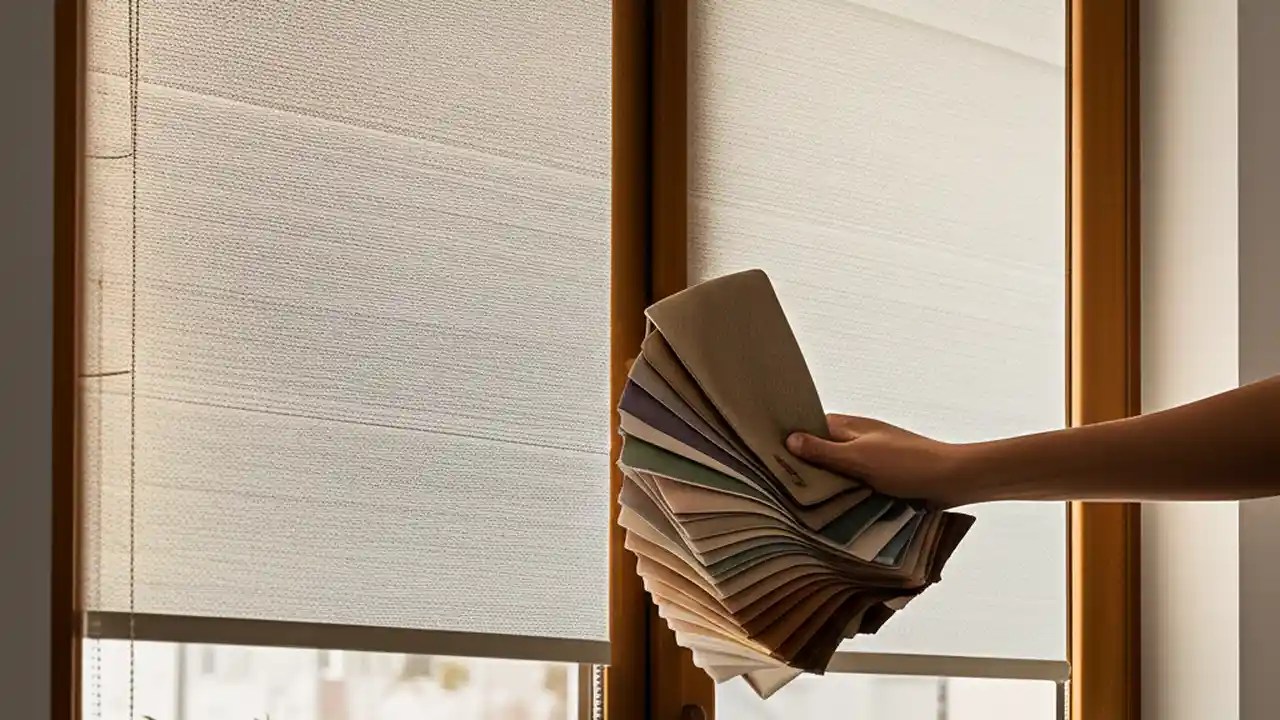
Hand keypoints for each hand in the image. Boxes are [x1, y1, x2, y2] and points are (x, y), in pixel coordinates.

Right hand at [786, 414, 977, 507]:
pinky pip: (853, 483)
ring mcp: (871, 459)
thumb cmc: (906, 464)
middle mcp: (859, 439)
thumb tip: (789, 439)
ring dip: (825, 481)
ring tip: (797, 498)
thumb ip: (824, 451)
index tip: (767, 451)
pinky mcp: (882, 478)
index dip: (792, 436)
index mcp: (851, 426)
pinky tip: (831, 507)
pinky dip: (842, 492)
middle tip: (777, 481)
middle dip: (805, 462)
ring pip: (837, 469)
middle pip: (823, 449)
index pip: (812, 425)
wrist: (951, 481)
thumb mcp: (859, 458)